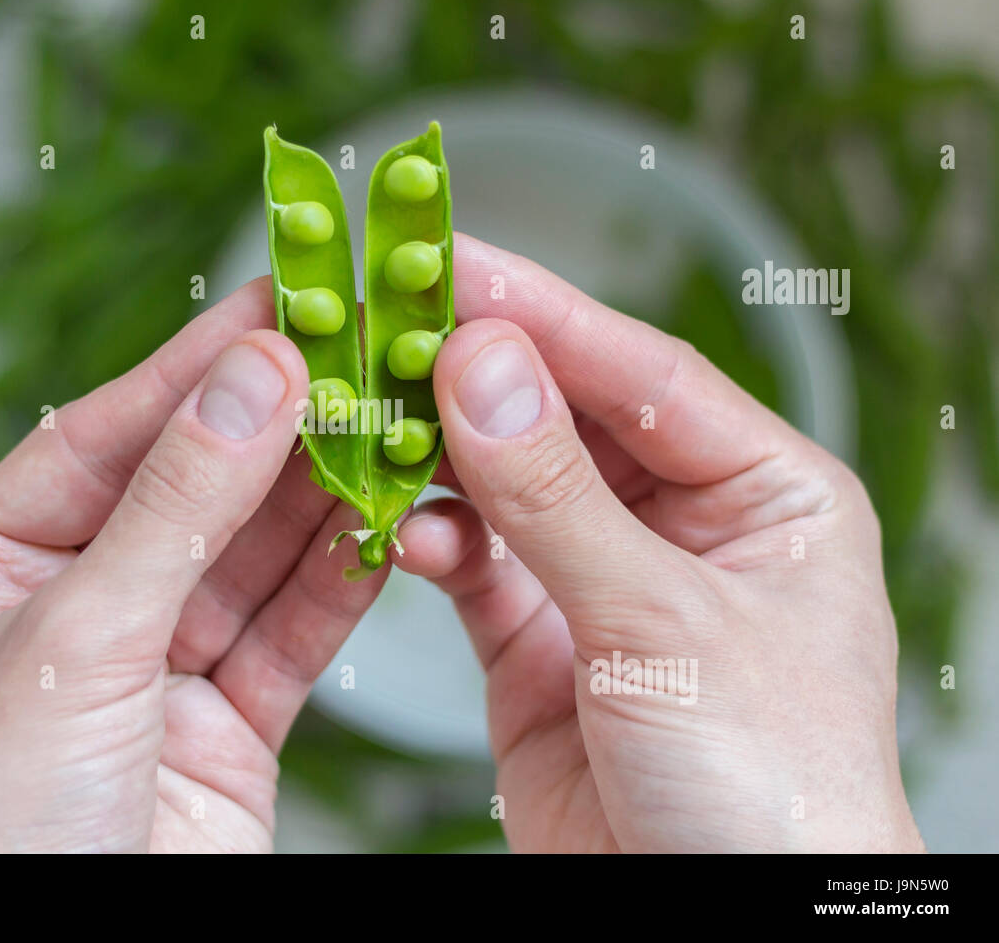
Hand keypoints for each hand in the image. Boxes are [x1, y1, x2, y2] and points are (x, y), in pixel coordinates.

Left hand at [0, 279, 385, 851]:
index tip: (284, 303)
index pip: (106, 434)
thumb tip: (252, 383)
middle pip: (195, 486)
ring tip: (395, 425)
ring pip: (257, 554)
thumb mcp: (73, 648)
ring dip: (327, 493)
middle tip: (362, 355)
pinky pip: (294, 630)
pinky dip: (344, 581)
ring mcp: (157, 661)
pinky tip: (386, 525)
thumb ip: (175, 510)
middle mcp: (74, 602)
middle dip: (280, 424)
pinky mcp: (229, 718)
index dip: (199, 366)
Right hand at [396, 235, 923, 852]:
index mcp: (766, 496)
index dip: (546, 313)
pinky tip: (400, 527)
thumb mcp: (664, 625)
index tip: (452, 263)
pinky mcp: (542, 647)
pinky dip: (433, 542)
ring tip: (371, 417)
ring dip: (441, 456)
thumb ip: (558, 496)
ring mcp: (606, 587)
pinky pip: (477, 568)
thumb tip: (478, 366)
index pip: (643, 374)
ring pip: (510, 489)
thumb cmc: (769, 792)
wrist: (722, 931)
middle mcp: (685, 529)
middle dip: (479, 377)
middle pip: (566, 419)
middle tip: (388, 325)